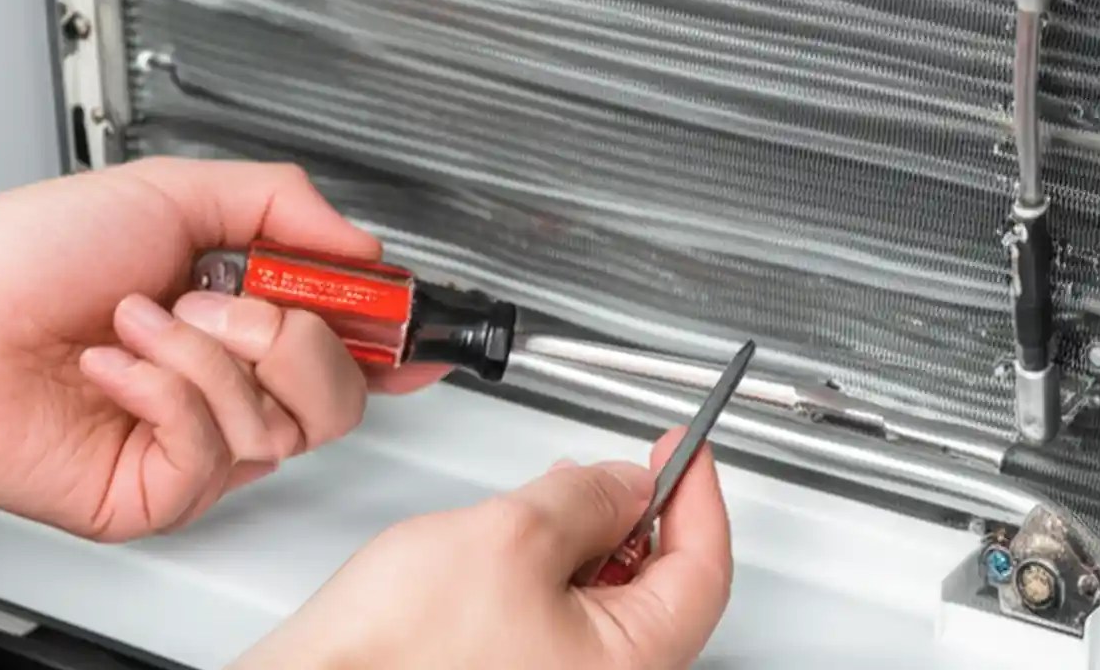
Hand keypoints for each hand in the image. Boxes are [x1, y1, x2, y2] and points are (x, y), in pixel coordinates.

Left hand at [0, 158, 443, 540]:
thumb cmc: (31, 255)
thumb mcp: (172, 192)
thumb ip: (283, 203)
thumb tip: (361, 242)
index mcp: (240, 320)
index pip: (347, 347)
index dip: (394, 343)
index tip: (414, 325)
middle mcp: (227, 386)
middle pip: (342, 399)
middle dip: (295, 339)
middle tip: (234, 301)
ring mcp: (197, 444)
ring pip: (282, 426)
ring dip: (206, 354)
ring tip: (142, 323)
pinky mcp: (161, 489)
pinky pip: (216, 450)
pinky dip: (163, 391)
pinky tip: (116, 369)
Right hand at [232, 428, 731, 669]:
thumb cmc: (397, 652)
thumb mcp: (513, 535)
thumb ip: (589, 497)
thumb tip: (630, 482)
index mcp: (628, 666)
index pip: (703, 571)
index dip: (698, 495)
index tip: (687, 452)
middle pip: (660, 586)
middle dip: (639, 512)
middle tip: (621, 465)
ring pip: (608, 598)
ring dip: (593, 535)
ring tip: (558, 493)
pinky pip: (564, 616)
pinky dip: (556, 566)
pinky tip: (526, 538)